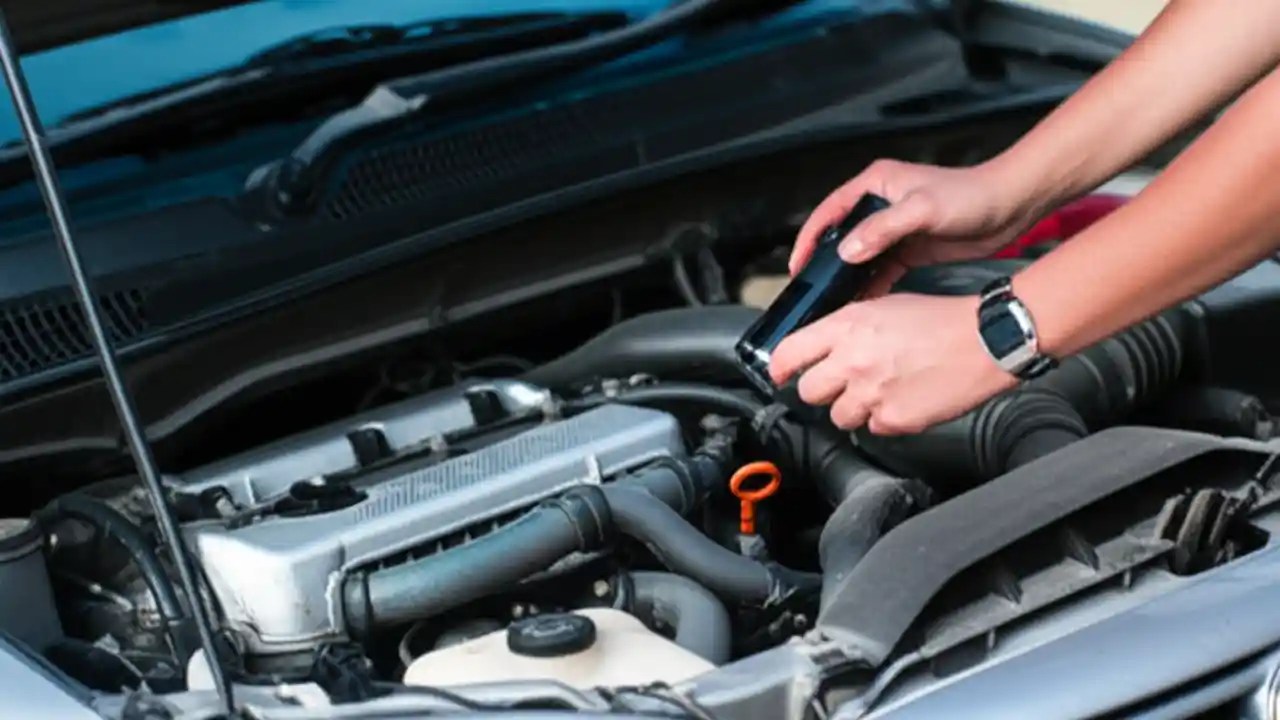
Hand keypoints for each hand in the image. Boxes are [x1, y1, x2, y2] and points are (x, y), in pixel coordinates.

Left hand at [768, 293, 1015, 433]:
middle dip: (822, 390)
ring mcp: (871, 392)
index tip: (781, 374)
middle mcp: (853, 360)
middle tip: (842, 384)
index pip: (788, 353)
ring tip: (880, 390)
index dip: (780, 368)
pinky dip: (884, 419)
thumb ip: (847, 328)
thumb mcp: (884, 306)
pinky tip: (902, 399)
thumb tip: (822, 346)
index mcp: (847, 326)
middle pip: (808, 392)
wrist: (985, 340)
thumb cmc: (941, 320)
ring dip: (854, 407)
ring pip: (838, 416)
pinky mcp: (893, 418)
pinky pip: (873, 428)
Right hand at [789, 160, 1035, 294]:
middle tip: (812, 289)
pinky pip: (881, 270)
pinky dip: (872, 286)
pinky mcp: (910, 247)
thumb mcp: (923, 209)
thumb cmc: (973, 194)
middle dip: (825, 263)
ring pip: (860, 256)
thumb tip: (847, 251)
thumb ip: (882, 229)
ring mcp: (895, 227)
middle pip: (840, 236)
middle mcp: (881, 204)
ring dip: (849, 278)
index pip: (830, 212)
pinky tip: (866, 304)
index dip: (810, 238)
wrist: (1011, 206)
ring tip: (836, 302)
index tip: (798, 265)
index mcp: (876, 185)